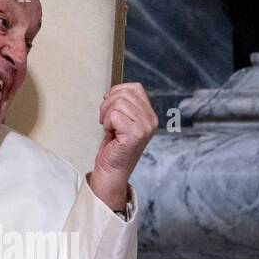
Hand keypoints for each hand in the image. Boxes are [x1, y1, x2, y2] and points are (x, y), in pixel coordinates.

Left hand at [90, 82, 156, 211]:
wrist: (112, 170)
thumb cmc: (115, 147)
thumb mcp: (123, 120)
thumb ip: (125, 104)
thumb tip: (114, 90)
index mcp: (150, 115)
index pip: (135, 88)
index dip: (118, 92)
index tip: (110, 107)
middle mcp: (151, 120)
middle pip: (124, 93)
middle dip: (108, 104)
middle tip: (106, 120)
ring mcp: (144, 127)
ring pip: (118, 103)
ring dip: (106, 115)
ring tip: (109, 128)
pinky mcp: (134, 135)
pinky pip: (114, 115)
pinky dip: (107, 124)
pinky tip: (110, 134)